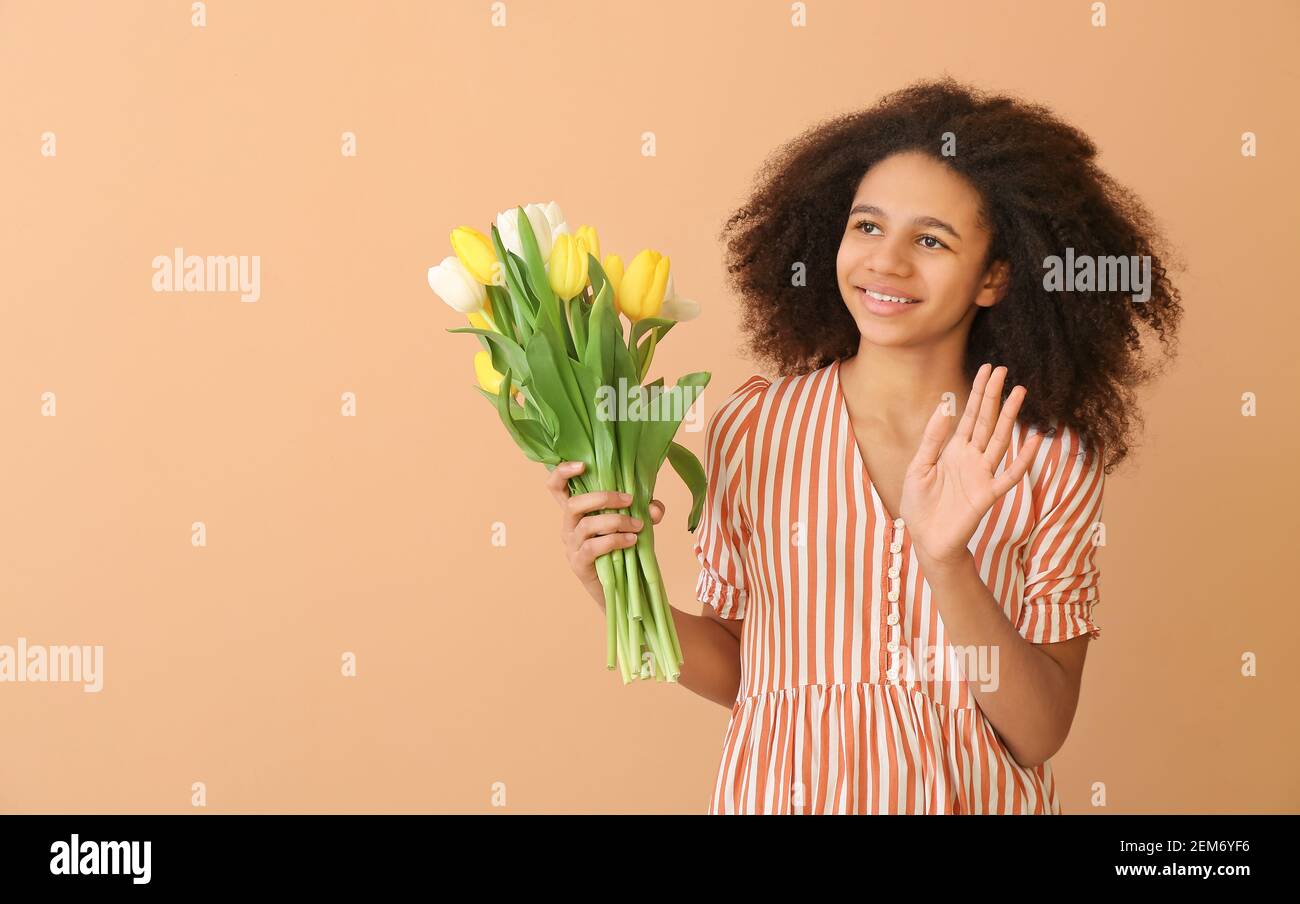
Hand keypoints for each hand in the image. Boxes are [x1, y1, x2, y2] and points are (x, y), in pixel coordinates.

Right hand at [545, 461, 664, 609]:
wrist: (626, 585)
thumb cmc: (626, 547)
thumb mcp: (637, 522)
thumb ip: (647, 510)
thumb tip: (653, 507)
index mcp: (577, 510)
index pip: (556, 486)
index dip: (562, 472)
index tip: (583, 465)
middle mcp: (568, 526)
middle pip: (573, 503)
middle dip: (603, 498)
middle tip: (629, 500)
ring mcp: (571, 546)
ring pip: (586, 525)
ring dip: (615, 522)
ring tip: (637, 526)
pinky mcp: (578, 563)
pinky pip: (592, 547)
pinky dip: (615, 541)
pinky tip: (632, 541)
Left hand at [898, 364, 1043, 567]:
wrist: (926, 539)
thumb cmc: (921, 505)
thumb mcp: (919, 467)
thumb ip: (932, 439)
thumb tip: (945, 407)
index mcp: (954, 450)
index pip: (969, 415)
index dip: (978, 392)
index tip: (986, 369)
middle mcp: (971, 458)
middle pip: (986, 421)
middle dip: (993, 396)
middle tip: (1003, 370)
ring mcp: (982, 475)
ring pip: (1000, 440)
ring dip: (1009, 417)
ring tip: (1019, 393)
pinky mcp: (987, 495)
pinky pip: (1009, 475)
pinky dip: (1023, 460)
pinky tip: (1035, 441)